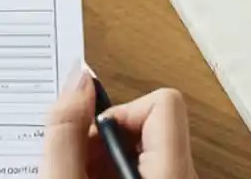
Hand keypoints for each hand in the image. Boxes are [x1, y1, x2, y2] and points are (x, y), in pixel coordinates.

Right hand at [43, 68, 197, 178]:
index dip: (120, 110)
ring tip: (82, 178)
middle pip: (151, 121)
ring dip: (105, 156)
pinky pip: (145, 164)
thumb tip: (77, 80)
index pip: (165, 103)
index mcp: (170, 173)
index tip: (94, 134)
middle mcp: (184, 176)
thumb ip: (67, 133)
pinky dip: (111, 170)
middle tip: (80, 164)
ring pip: (145, 144)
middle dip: (105, 135)